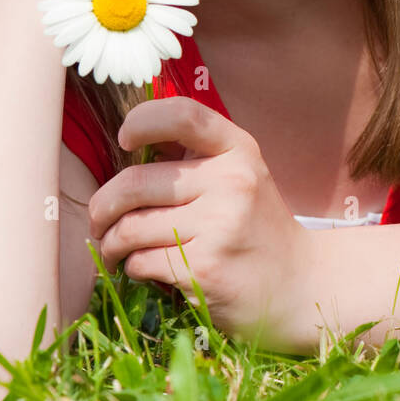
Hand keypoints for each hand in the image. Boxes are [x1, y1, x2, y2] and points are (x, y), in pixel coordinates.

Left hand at [88, 95, 310, 352]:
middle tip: (100, 219)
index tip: (125, 139)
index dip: (142, 121)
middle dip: (104, 206)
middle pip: (135, 183)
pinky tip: (147, 269)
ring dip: (111, 242)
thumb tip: (128, 136)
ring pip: (130, 228)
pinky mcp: (205, 270)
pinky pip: (141, 262)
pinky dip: (133, 267)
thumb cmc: (254, 225)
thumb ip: (192, 154)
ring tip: (114, 248)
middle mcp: (231, 182)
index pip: (183, 115)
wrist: (299, 285)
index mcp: (238, 149)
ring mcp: (219, 227)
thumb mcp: (238, 174)